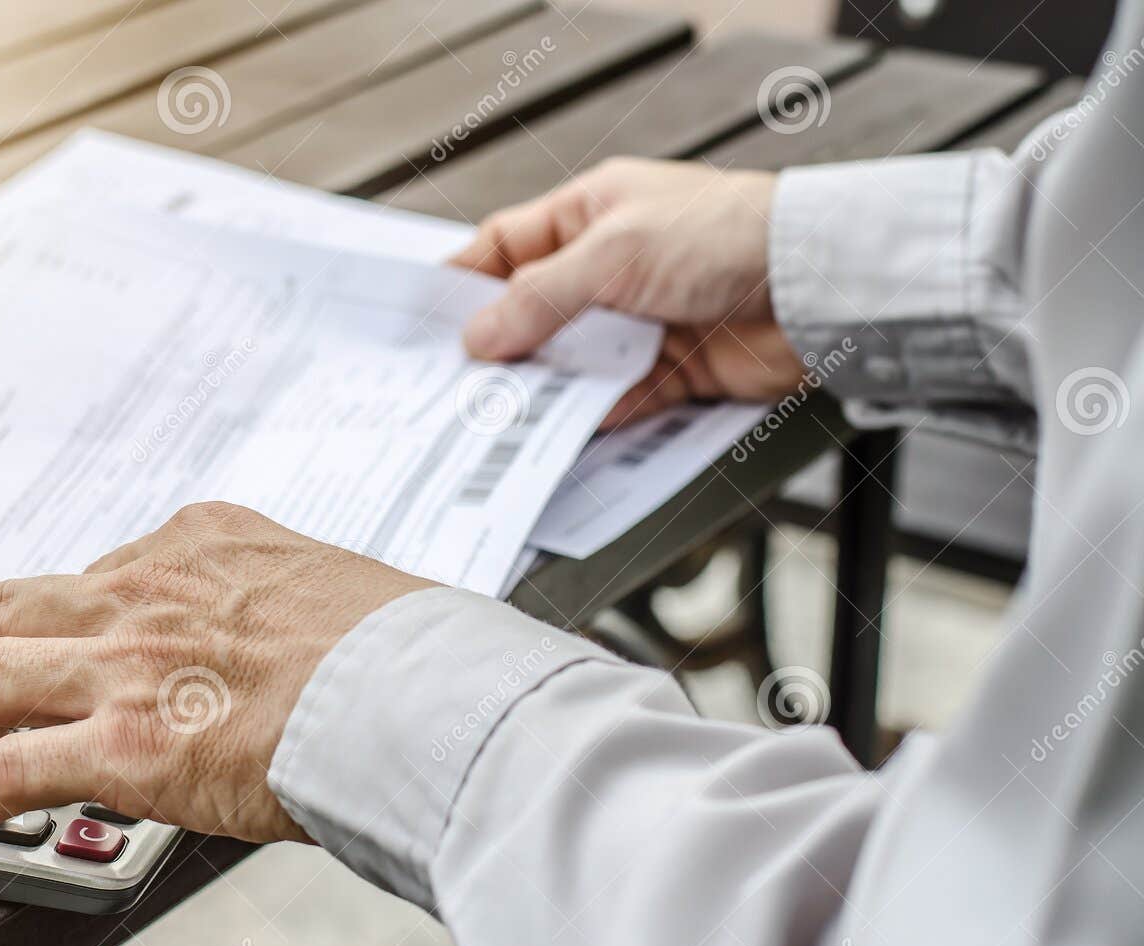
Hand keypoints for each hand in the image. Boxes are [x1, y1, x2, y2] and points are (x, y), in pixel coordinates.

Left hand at [0, 502, 433, 843]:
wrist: (426, 695)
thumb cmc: (408, 649)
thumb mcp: (330, 587)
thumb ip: (279, 607)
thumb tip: (285, 654)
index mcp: (205, 541)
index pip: (103, 570)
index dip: (75, 620)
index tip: (74, 646)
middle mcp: (150, 587)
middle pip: (17, 606)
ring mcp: (129, 663)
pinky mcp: (126, 745)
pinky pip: (10, 768)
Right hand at [450, 158, 802, 428]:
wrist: (816, 285)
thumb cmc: (724, 236)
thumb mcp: (611, 255)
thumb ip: (540, 298)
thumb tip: (479, 335)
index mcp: (591, 215)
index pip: (508, 247)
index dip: (465, 283)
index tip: (425, 322)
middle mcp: (611, 268)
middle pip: (534, 314)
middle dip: (499, 349)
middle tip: (453, 383)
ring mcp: (641, 321)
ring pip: (572, 363)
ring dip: (542, 390)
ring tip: (497, 419)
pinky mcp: (673, 370)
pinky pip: (618, 400)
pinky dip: (593, 418)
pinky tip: (564, 434)